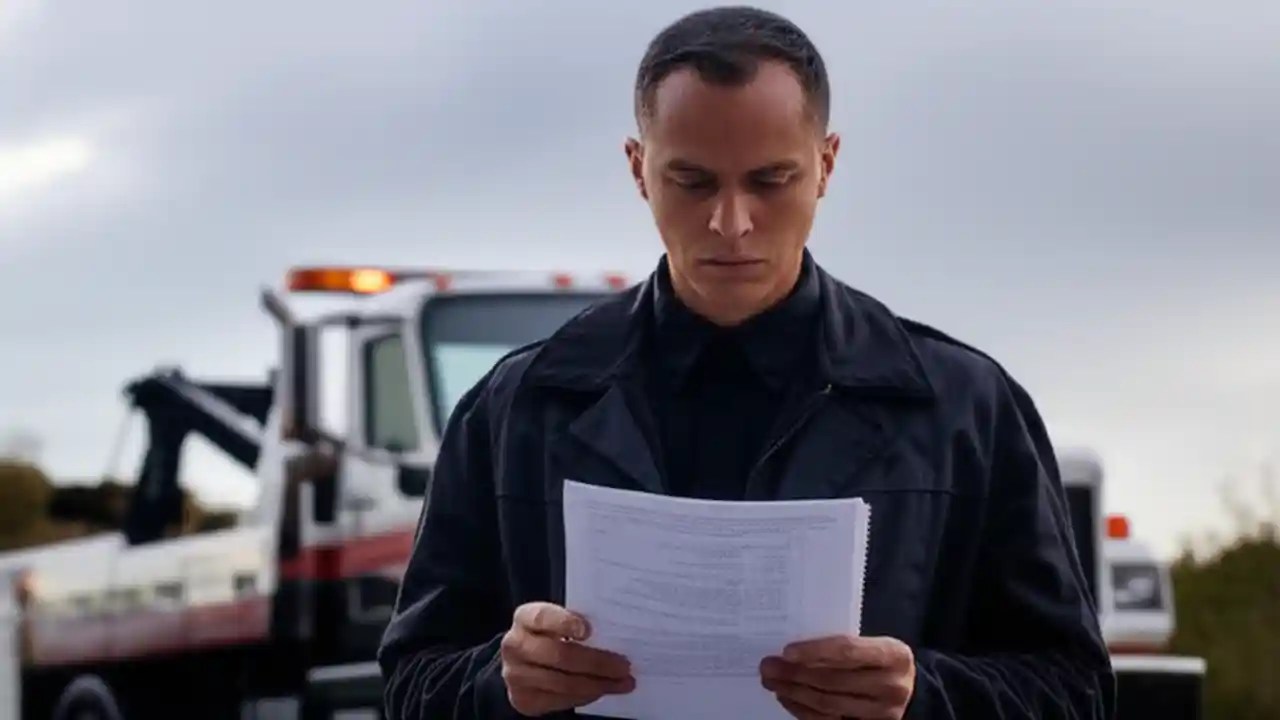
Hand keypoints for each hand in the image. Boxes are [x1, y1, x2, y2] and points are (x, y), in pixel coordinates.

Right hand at [499, 601, 635, 715]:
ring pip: (563, 682)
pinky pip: (561, 700)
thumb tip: (615, 632)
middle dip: (596, 662)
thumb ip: (577, 622)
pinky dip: (586, 696)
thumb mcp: (557, 620)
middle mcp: (515, 646)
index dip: (564, 622)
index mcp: (524, 618)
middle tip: (623, 665)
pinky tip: (602, 690)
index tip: (588, 630)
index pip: (542, 617)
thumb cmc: (549, 635)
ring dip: (598, 684)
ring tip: (622, 682)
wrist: (522, 662)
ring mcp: (516, 675)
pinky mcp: (523, 699)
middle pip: (559, 655)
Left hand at [759, 635, 915, 719]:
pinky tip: (787, 697)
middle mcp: (891, 685)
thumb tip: (793, 648)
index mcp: (894, 655)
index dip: (815, 650)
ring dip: (794, 692)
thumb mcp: (876, 643)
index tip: (786, 651)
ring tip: (772, 681)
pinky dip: (803, 710)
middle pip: (833, 680)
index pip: (848, 651)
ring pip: (828, 704)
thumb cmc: (884, 660)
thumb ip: (846, 644)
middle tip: (768, 666)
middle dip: (794, 673)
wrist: (912, 690)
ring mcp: (881, 712)